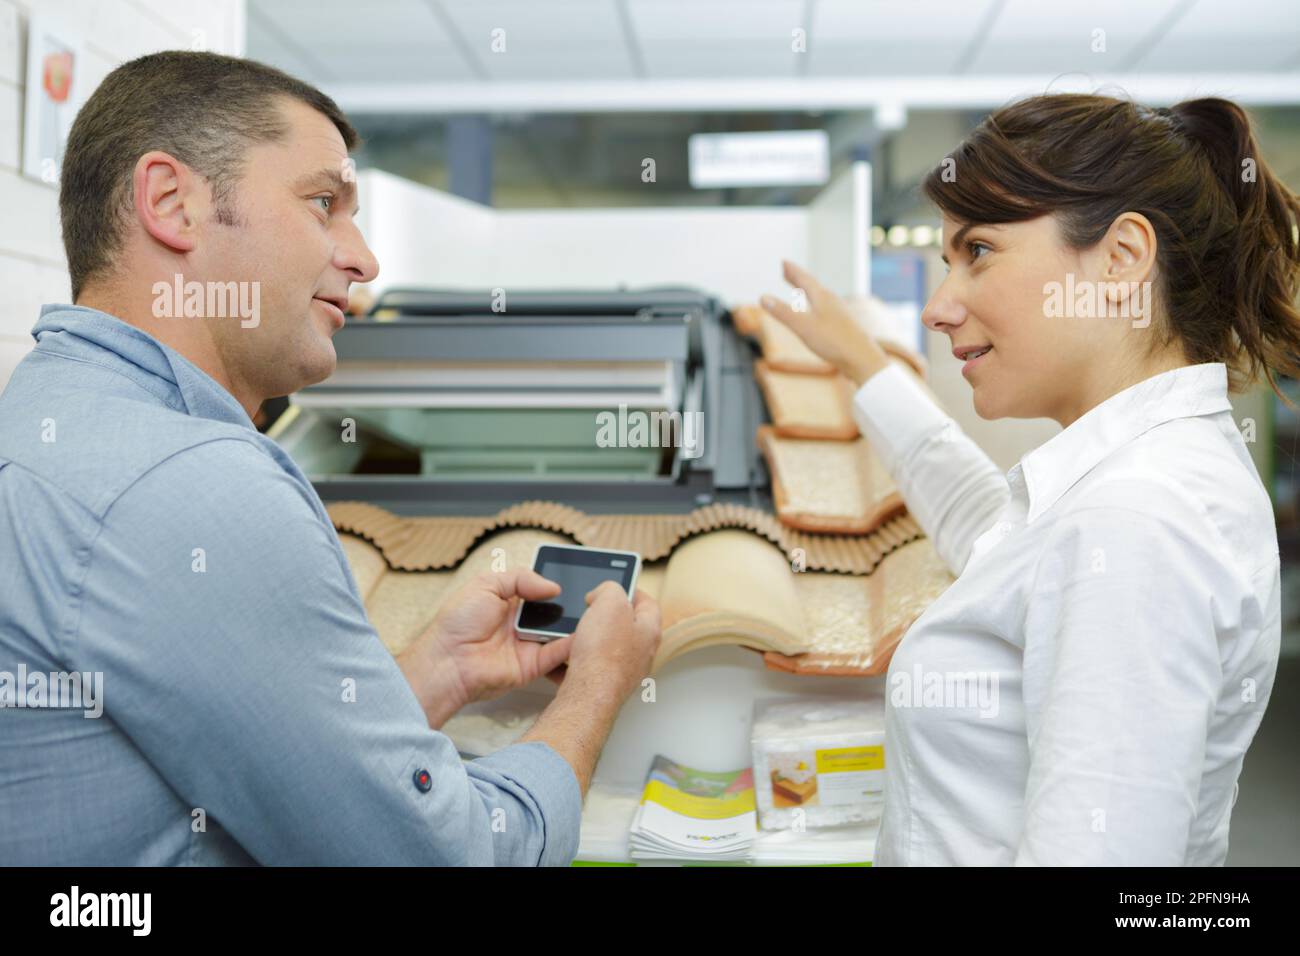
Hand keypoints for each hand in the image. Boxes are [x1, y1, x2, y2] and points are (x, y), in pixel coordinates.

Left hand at [403, 570, 574, 718]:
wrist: (448, 660)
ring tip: (595, 613)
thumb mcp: (485, 584)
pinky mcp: (533, 666)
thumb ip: (520, 578)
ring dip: (576, 624)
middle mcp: (522, 623)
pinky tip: (585, 633)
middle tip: (591, 596)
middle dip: (572, 605)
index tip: (579, 577)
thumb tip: (554, 587)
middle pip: (556, 612)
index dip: (558, 585)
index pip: (541, 590)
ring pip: (562, 633)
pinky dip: (572, 644)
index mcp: (510, 602)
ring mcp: (529, 644)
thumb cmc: (458, 622)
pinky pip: (558, 654)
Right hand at [560, 581, 660, 703]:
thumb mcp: (610, 602)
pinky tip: (562, 659)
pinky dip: (573, 661)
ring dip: (587, 639)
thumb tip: (602, 593)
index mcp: (649, 631)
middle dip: (604, 616)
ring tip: (572, 634)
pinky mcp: (602, 686)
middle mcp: (640, 654)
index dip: (631, 591)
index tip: (616, 587)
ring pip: (604, 648)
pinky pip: (587, 668)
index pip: (648, 604)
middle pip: (625, 627)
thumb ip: (610, 589)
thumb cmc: (603, 655)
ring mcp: (622, 672)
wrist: (588, 696)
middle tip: (589, 609)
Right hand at [761, 260, 890, 385]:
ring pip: (821, 298)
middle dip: (798, 278)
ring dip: (808, 292)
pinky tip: (819, 316)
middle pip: (813, 286)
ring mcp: (840, 314)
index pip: (805, 279)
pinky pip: (827, 310)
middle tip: (787, 271)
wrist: (863, 360)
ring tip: (802, 290)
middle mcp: (833, 302)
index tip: (784, 262)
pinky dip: (816, 306)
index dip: (792, 271)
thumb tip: (763, 297)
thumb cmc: (834, 342)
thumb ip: (783, 313)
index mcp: (823, 298)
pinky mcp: (844, 327)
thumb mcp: (803, 327)